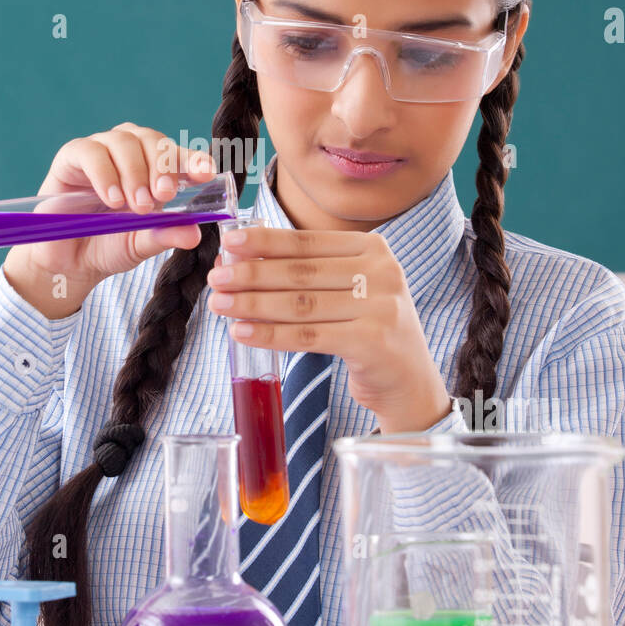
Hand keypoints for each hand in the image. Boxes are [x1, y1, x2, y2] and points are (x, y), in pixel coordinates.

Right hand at [4, 124, 216, 317]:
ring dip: (135, 172)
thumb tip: (195, 234)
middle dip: (162, 167)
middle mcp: (129, 153)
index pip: (177, 154)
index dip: (193, 159)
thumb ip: (165, 235)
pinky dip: (105, 173)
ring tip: (137, 206)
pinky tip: (113, 199)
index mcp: (153, 170)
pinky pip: (90, 152)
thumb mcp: (141, 244)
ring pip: (124, 140)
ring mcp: (101, 151)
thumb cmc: (108, 246)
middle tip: (161, 197)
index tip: (205, 174)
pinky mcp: (71, 157)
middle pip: (152, 140)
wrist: (68, 262)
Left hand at [206, 226, 452, 434]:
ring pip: (302, 304)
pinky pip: (309, 336)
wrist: (409, 383)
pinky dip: (271, 334)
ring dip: (254, 304)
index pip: (307, 242)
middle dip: (252, 275)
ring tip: (220, 305)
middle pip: (302, 272)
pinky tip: (242, 332)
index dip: (265, 242)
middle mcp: (382, 271)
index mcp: (373, 248)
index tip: (229, 243)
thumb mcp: (347, 292)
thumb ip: (305, 274)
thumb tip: (239, 262)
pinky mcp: (373, 341)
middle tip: (216, 279)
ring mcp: (382, 306)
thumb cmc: (368, 331)